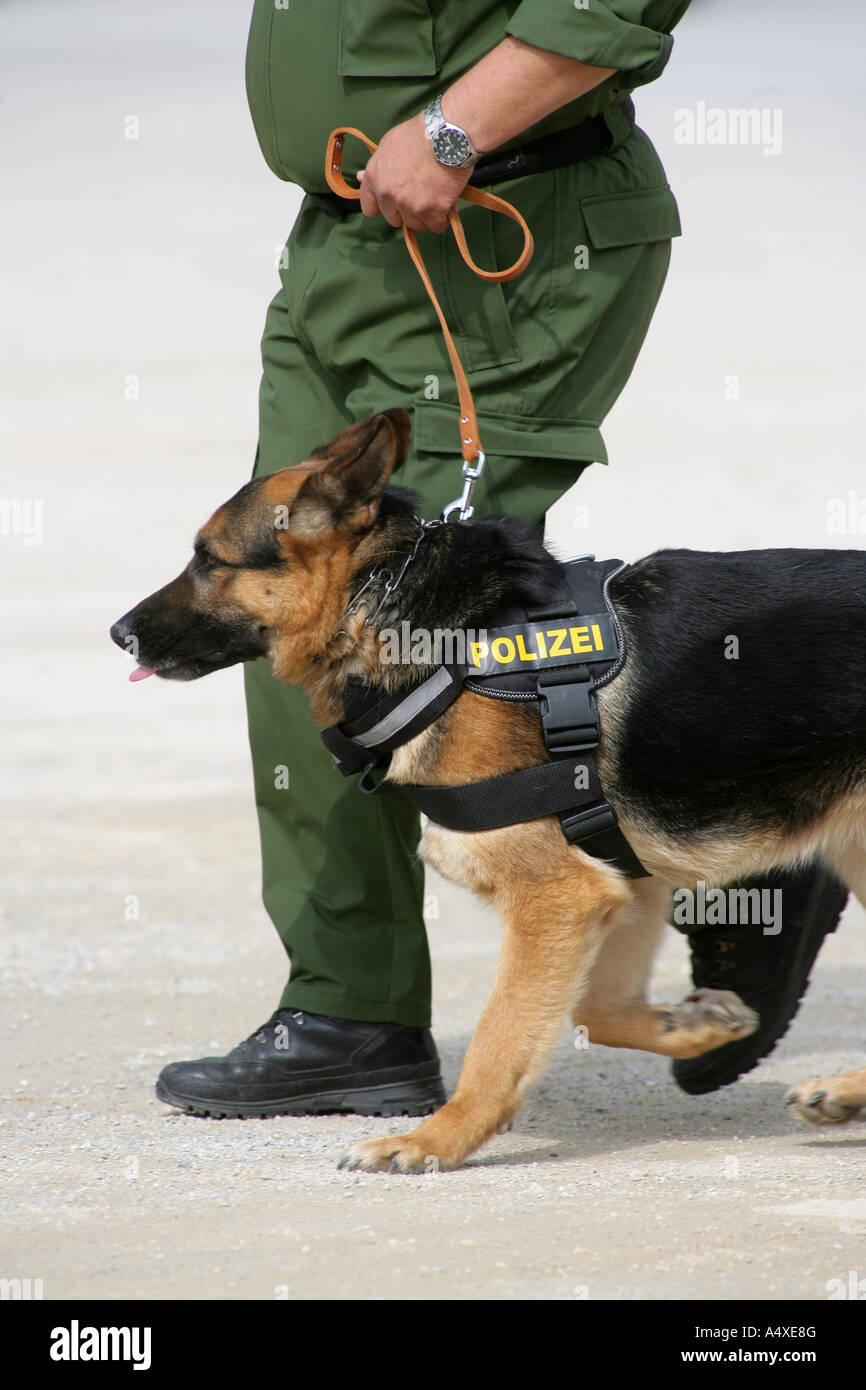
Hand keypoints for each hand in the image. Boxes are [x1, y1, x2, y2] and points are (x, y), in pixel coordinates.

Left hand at [357, 113, 470, 232]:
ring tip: (436, 194)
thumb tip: (360, 178)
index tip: (394, 203)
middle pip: (394, 219)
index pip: (369, 208)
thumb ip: (377, 166)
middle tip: (421, 194)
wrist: (448, 134)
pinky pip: (436, 226)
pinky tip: (447, 201)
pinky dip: (444, 217)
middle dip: (407, 211)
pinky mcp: (431, 211)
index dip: (384, 207)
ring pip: (416, 225)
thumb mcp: (389, 144)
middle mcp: (388, 193)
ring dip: (426, 215)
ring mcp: (409, 204)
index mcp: (374, 177)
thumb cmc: (420, 134)